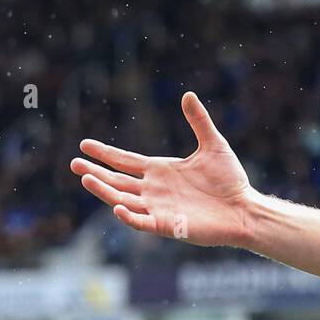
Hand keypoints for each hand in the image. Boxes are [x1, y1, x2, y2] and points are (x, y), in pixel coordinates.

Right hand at [70, 92, 253, 246]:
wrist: (245, 209)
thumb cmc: (230, 180)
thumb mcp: (213, 145)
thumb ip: (199, 121)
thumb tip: (188, 94)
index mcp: (161, 171)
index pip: (126, 161)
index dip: (105, 154)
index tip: (84, 145)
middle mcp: (154, 190)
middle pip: (117, 181)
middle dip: (95, 172)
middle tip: (73, 164)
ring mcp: (159, 209)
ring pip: (122, 200)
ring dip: (104, 191)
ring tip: (86, 178)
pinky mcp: (168, 225)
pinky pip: (142, 222)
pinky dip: (129, 216)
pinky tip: (116, 207)